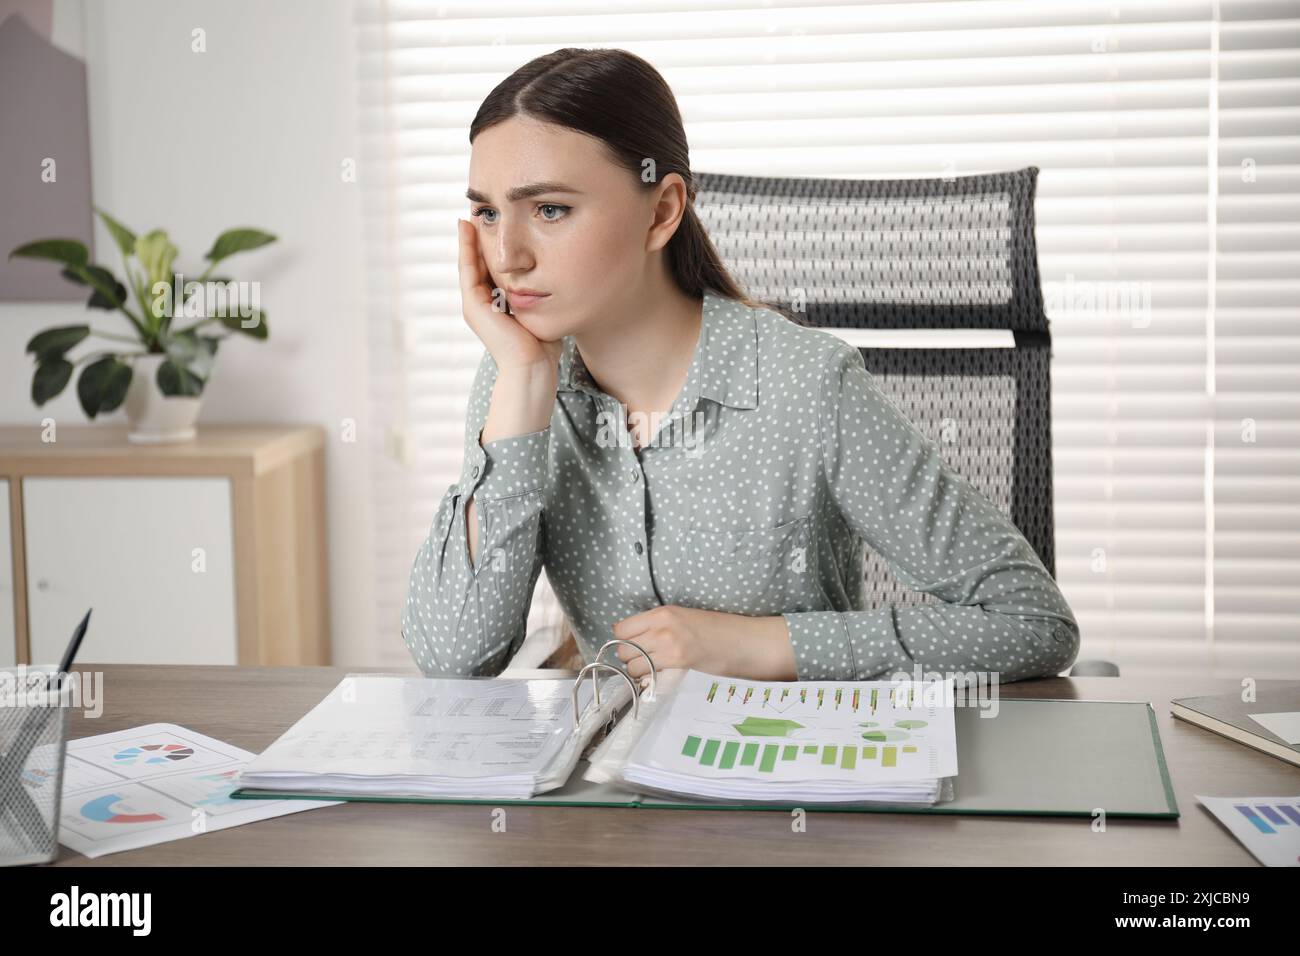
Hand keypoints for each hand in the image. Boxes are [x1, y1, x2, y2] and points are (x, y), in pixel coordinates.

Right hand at [456, 217, 562, 371]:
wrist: (533, 369)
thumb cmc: (543, 347)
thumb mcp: (542, 311)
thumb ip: (542, 295)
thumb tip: (557, 279)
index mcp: (496, 305)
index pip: (491, 269)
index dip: (492, 246)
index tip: (497, 223)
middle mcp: (481, 304)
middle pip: (478, 263)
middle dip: (479, 238)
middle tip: (479, 210)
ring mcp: (474, 305)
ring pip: (469, 263)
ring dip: (469, 238)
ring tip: (471, 213)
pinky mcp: (473, 306)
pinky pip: (467, 269)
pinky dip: (466, 248)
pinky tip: (467, 228)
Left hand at [610, 605, 796, 684]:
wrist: (741, 641)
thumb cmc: (715, 630)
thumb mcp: (682, 618)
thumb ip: (656, 625)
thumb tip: (631, 638)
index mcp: (661, 612)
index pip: (621, 629)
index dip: (623, 640)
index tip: (633, 645)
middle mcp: (661, 626)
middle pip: (623, 648)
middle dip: (629, 657)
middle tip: (643, 660)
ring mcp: (668, 645)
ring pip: (631, 665)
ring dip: (637, 671)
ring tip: (653, 669)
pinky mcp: (677, 662)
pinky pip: (646, 675)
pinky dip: (647, 679)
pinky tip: (660, 676)